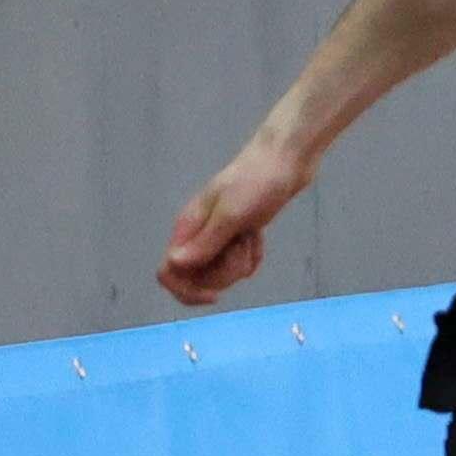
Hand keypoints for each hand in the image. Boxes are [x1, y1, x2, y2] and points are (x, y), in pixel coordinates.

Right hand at [161, 141, 310, 306]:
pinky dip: (252, 255)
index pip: (169, 272)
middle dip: (223, 274)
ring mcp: (218, 235)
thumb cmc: (256, 181)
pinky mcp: (238, 235)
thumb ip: (205, 242)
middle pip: (198, 278)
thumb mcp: (231, 214)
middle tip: (241, 248)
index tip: (215, 294)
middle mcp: (197, 235)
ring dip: (240, 264)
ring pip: (220, 272)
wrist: (286, 161)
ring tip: (250, 237)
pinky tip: (257, 236)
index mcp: (187, 229)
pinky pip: (240, 263)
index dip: (186, 290)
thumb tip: (175, 265)